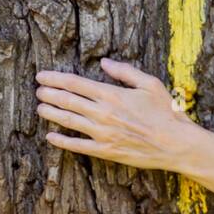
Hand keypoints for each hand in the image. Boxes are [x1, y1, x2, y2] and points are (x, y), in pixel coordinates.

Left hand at [36, 59, 196, 170]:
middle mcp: (102, 113)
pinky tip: (51, 136)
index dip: (54, 78)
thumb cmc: (166, 112)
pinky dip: (62, 141)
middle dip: (48, 94)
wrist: (176, 144)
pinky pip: (77, 146)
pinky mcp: (105, 151)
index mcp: (111, 94)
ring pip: (68, 121)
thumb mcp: (150, 84)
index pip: (74, 83)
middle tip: (37, 91)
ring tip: (40, 108)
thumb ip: (124, 72)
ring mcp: (102, 134)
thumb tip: (103, 62)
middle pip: (67, 101)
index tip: (41, 76)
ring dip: (51, 113)